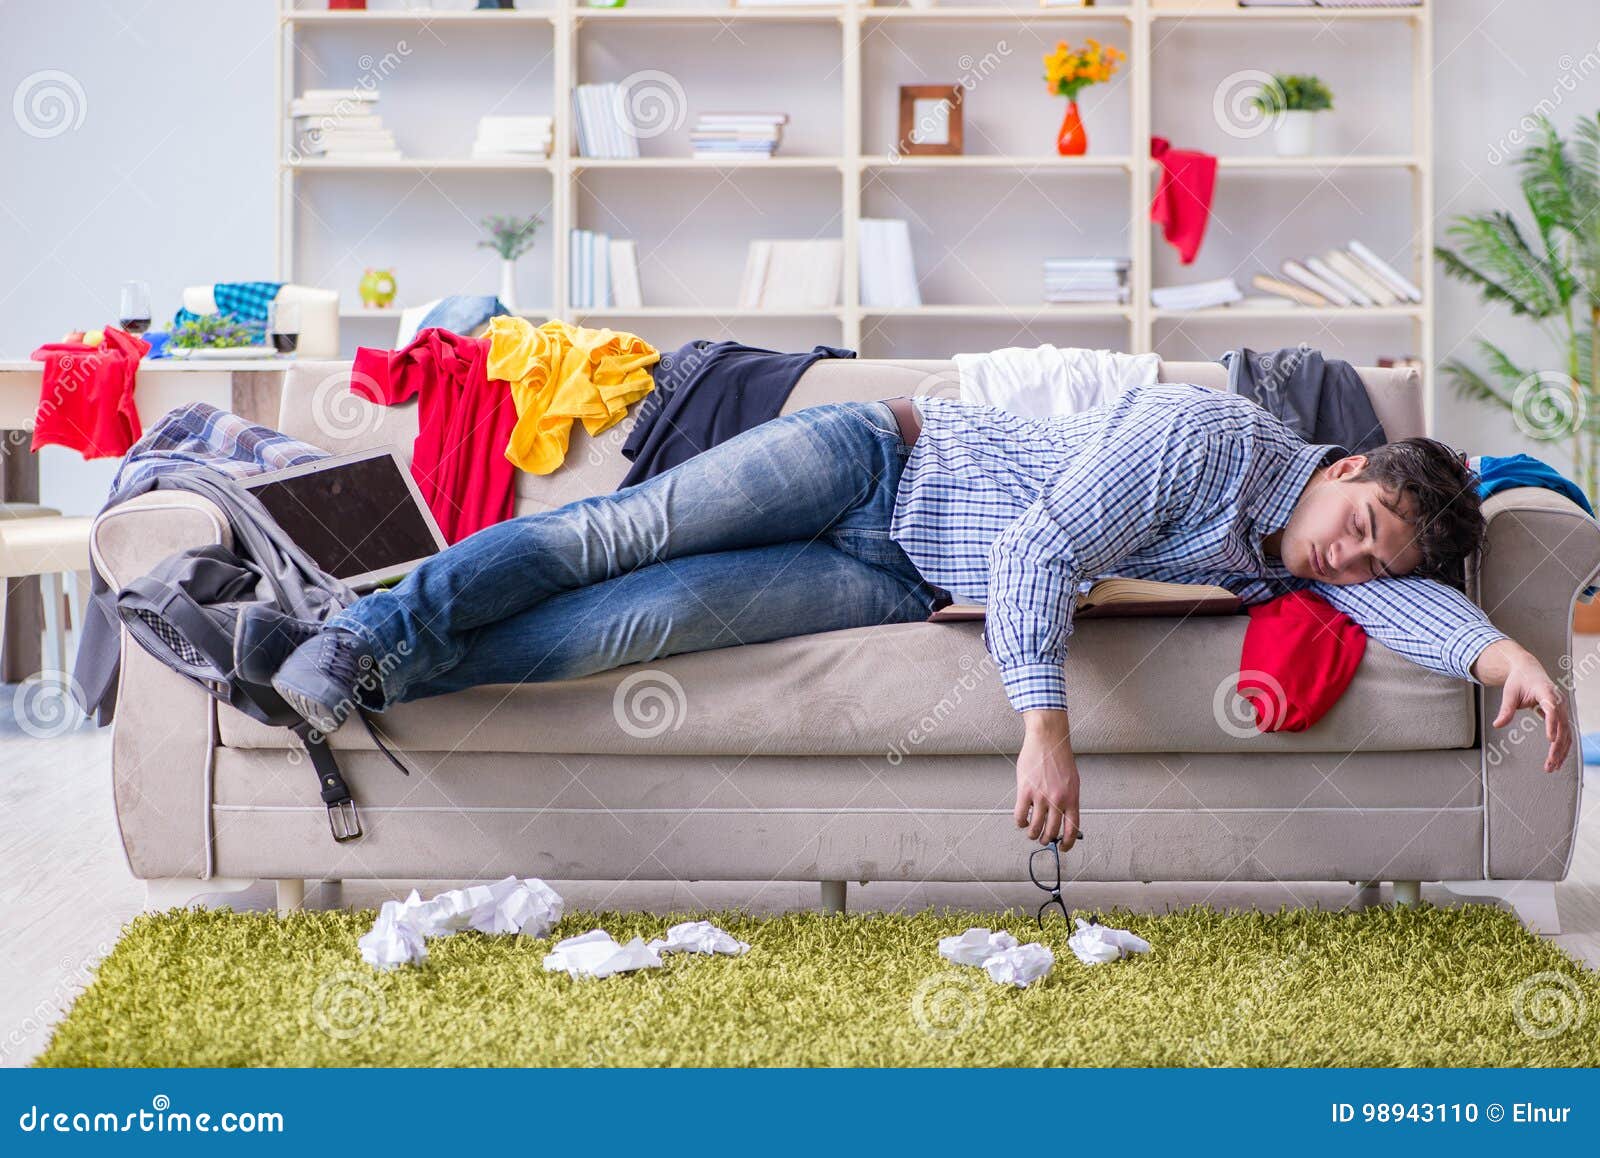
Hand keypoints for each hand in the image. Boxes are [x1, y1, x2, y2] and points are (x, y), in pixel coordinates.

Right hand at [1015, 709, 1081, 846]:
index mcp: (1072, 799)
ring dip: (1032, 834)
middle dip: (1046, 839)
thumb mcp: (1072, 782)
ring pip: (1035, 827)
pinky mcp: (1025, 791)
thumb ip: (1068, 800)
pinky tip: (1022, 820)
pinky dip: (1020, 822)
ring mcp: (1041, 797)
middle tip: (1042, 839)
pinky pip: (1020, 816)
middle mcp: (1058, 801)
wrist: (1048, 740)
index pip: (1072, 829)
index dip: (1067, 843)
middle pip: (1051, 832)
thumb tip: (1064, 819)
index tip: (1062, 847)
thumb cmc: (1060, 758)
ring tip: (1031, 832)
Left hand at [1475, 640, 1570, 772]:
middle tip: (1549, 763)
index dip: (1552, 724)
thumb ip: (1506, 709)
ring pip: (1566, 733)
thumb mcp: (1509, 693)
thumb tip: (1497, 725)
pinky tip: (1557, 760)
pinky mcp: (1561, 716)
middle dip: (1557, 746)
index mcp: (1546, 692)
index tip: (1550, 739)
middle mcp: (1558, 701)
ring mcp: (1562, 709)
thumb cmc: (1519, 680)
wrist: (1528, 670)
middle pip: (1562, 726)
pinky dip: (1562, 747)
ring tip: (1552, 767)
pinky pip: (1565, 733)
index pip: (1552, 709)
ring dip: (1561, 751)